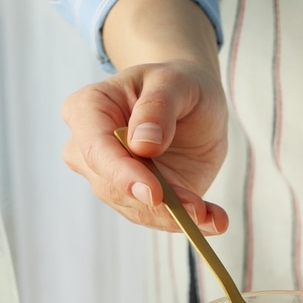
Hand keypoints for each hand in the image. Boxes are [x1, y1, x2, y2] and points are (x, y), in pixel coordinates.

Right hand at [60, 59, 229, 233]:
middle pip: (113, 187)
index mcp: (87, 110)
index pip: (97, 149)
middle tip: (196, 210)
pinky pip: (157, 217)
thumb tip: (143, 144)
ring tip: (213, 216)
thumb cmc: (177, 84)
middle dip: (156, 204)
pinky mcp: (136, 198)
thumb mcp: (175, 81)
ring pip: (136, 208)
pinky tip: (215, 220)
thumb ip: (158, 107)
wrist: (190, 103)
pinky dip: (188, 221)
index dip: (123, 174)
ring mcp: (111, 178)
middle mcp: (89, 150)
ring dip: (175, 217)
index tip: (154, 193)